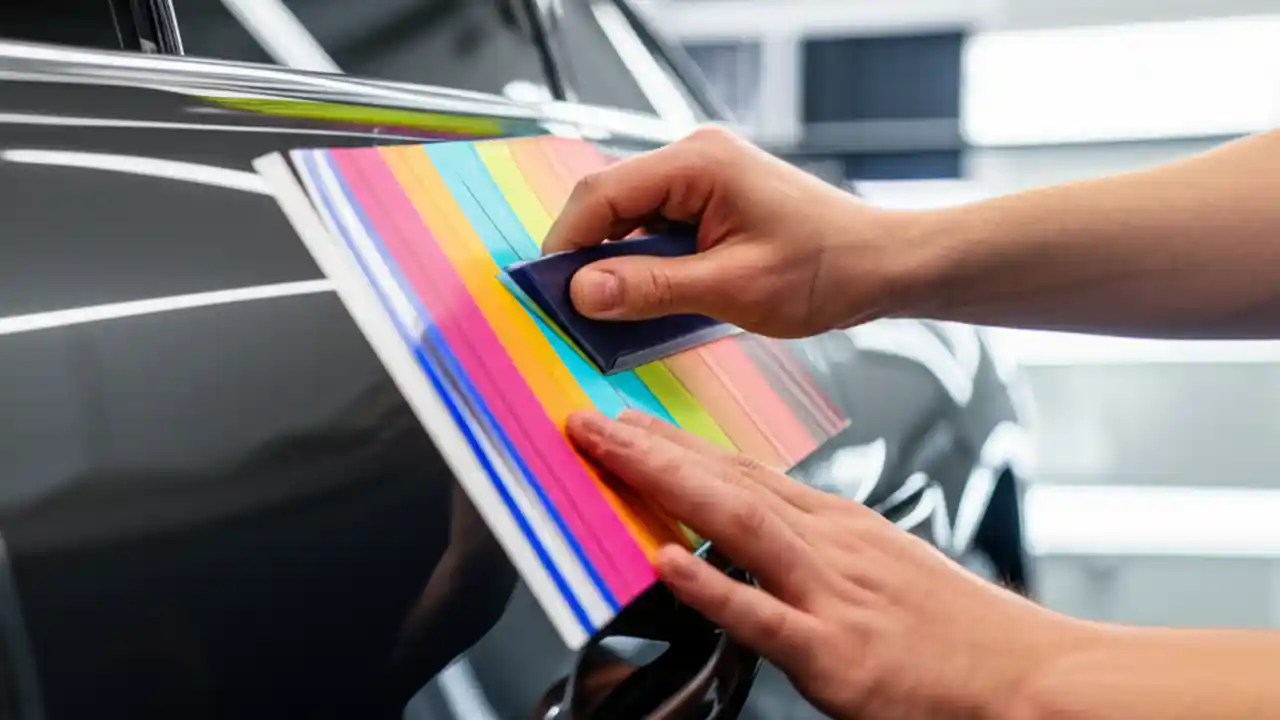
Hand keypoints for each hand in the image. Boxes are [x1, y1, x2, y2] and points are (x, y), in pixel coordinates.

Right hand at [543, 126, 918, 337]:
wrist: (878, 265)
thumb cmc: (825, 269)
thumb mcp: (731, 289)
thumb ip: (651, 289)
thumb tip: (582, 292)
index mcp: (698, 163)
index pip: (602, 194)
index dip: (566, 243)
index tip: (548, 291)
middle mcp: (695, 158)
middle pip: (609, 203)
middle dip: (589, 256)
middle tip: (576, 310)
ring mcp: (702, 178)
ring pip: (629, 219)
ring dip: (618, 263)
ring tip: (616, 312)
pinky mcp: (709, 201)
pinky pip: (655, 229)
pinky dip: (645, 264)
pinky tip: (649, 299)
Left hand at [566, 409, 1094, 719]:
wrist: (1026, 673)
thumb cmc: (955, 627)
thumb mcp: (880, 563)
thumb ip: (814, 546)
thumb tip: (756, 534)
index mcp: (837, 525)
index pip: (742, 471)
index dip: (677, 445)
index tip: (627, 422)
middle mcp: (829, 545)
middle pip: (728, 482)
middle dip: (652, 449)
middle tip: (589, 421)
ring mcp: (831, 594)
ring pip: (738, 524)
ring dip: (667, 484)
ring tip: (611, 455)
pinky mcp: (836, 652)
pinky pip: (764, 616)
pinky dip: (714, 585)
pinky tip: (669, 561)